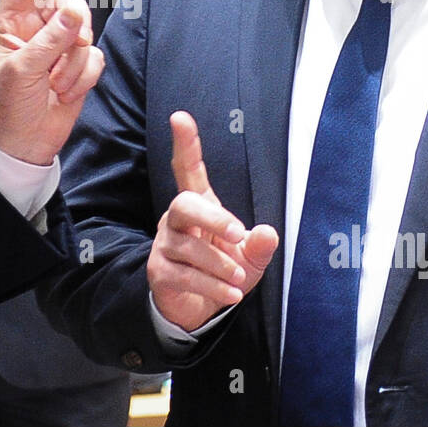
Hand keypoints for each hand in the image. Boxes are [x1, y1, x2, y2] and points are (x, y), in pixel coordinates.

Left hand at [0, 0, 104, 165]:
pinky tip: (66, 93)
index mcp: (11, 22)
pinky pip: (95, 58)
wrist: (24, 145)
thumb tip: (74, 14)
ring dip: (73, 64)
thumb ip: (49, 41)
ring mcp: (60, 47)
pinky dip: (84, 77)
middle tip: (64, 52)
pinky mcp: (78, 67)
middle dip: (72, 28)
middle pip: (69, 4)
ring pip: (85, 33)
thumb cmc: (8, 107)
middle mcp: (37, 29)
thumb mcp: (21, 72)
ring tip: (53, 86)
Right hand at [148, 111, 278, 332]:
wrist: (199, 309)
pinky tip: (231, 294)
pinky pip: (185, 275)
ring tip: (239, 279)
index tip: (180, 117)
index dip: (185, 145)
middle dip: (213, 218)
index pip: (187, 170)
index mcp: (199, 206)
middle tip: (239, 235)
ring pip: (189, 246)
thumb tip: (268, 233)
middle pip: (184, 204)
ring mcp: (164, 244)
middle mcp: (176, 220)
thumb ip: (260, 245)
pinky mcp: (159, 271)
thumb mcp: (250, 258)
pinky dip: (213, 286)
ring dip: (220, 264)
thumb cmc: (225, 272)